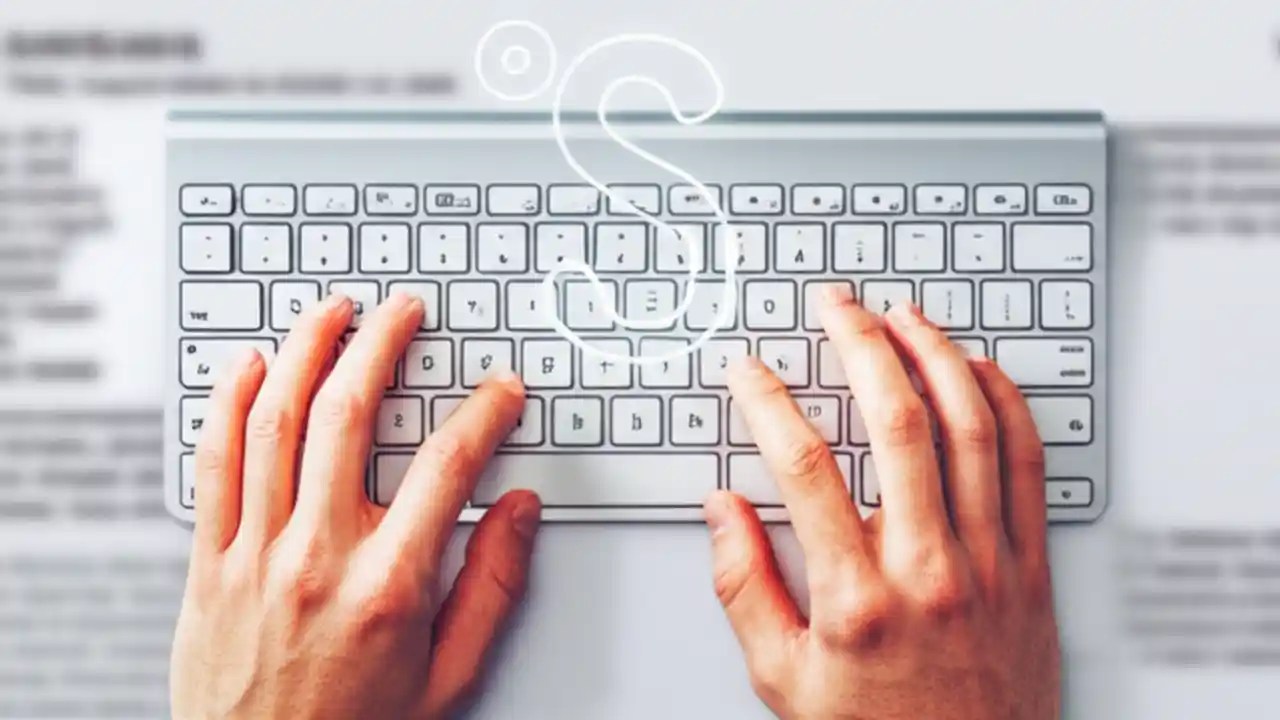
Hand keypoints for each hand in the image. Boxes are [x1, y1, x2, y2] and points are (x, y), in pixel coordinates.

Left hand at [170, 293, 540, 719]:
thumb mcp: (448, 675)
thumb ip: (492, 587)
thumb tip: (520, 512)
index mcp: (388, 586)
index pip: (448, 467)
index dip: (483, 413)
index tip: (499, 391)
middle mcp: (318, 557)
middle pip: (350, 416)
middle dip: (382, 345)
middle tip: (402, 312)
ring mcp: (254, 554)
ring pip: (277, 421)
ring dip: (307, 352)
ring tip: (331, 314)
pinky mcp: (208, 563)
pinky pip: (214, 463)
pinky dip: (230, 404)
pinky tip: (252, 368)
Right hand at [706, 286, 1059, 719]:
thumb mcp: (783, 679)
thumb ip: (744, 588)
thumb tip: (722, 512)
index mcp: (855, 599)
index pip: (803, 467)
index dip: (768, 401)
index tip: (749, 372)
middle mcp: (926, 570)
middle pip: (894, 423)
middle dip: (859, 345)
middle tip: (835, 307)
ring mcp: (988, 564)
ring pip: (968, 428)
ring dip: (934, 356)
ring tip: (903, 317)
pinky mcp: (1032, 568)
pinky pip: (1027, 466)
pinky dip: (1005, 405)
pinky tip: (978, 372)